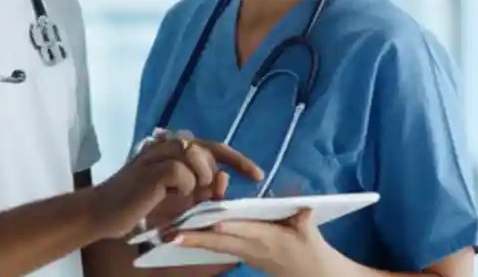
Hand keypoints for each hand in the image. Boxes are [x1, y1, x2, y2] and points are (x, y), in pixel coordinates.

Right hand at [89, 135, 261, 239]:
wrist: (102, 213)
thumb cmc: (138, 206)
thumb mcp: (177, 199)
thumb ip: (200, 188)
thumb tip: (224, 181)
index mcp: (172, 149)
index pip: (212, 146)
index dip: (237, 159)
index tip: (257, 175)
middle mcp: (165, 145)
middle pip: (207, 149)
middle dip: (212, 175)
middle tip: (204, 194)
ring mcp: (157, 154)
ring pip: (196, 155)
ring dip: (198, 179)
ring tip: (185, 195)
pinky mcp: (150, 169)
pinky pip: (181, 172)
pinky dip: (183, 187)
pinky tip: (169, 195)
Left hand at [169, 209, 354, 276]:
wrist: (309, 272)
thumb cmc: (309, 247)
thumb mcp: (309, 230)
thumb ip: (303, 216)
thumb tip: (304, 207)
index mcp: (267, 239)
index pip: (244, 231)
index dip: (228, 228)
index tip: (210, 224)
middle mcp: (250, 247)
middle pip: (220, 242)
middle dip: (196, 239)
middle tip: (172, 235)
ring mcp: (243, 253)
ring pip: (214, 245)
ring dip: (192, 241)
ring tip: (168, 236)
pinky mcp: (240, 254)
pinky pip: (216, 246)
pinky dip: (200, 241)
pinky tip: (180, 237)